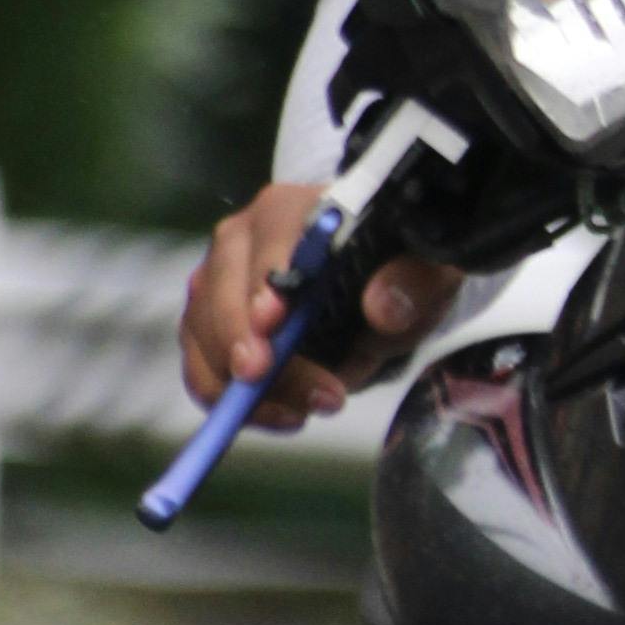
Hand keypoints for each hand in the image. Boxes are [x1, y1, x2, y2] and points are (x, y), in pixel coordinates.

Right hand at [183, 179, 463, 427]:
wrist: (377, 288)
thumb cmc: (395, 272)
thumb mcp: (425, 276)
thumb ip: (413, 285)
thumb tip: (382, 308)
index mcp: (296, 209)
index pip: (271, 236)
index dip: (267, 278)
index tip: (272, 322)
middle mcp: (242, 237)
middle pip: (222, 286)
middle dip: (243, 340)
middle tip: (273, 384)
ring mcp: (216, 279)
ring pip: (202, 330)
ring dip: (240, 381)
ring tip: (299, 412)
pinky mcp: (205, 323)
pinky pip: (199, 365)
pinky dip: (227, 398)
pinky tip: (279, 415)